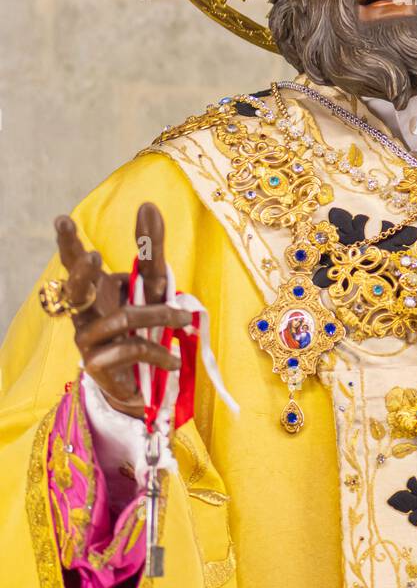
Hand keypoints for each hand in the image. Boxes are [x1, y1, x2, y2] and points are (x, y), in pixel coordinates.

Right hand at [53, 203, 191, 418]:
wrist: (143, 383)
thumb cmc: (145, 327)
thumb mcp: (152, 286)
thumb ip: (150, 249)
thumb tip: (147, 204)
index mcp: (94, 290)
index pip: (76, 262)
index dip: (68, 242)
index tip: (62, 219)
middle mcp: (84, 312)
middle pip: (76, 288)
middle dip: (83, 270)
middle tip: (94, 253)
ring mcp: (87, 339)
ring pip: (123, 318)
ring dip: (160, 316)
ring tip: (184, 319)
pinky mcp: (97, 365)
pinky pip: (131, 349)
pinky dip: (159, 352)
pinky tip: (174, 360)